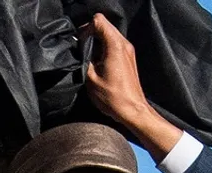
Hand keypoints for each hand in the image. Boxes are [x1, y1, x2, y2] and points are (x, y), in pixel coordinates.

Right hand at [82, 14, 181, 160]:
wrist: (133, 110)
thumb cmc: (114, 98)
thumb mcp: (91, 79)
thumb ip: (83, 60)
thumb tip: (78, 51)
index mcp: (115, 46)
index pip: (98, 21)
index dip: (86, 29)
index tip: (80, 43)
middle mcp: (124, 44)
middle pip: (104, 24)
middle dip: (90, 33)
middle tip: (81, 49)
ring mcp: (128, 50)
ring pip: (108, 33)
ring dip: (96, 41)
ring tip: (88, 57)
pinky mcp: (128, 57)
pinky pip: (113, 43)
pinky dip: (103, 47)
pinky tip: (97, 62)